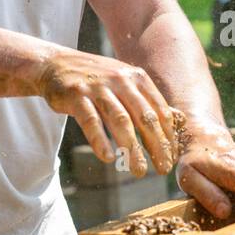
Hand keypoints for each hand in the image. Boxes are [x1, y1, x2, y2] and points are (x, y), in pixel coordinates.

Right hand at [37, 48, 174, 177]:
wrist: (55, 64)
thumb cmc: (96, 79)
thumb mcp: (126, 83)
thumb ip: (149, 100)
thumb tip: (179, 119)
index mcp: (137, 78)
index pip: (159, 110)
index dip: (168, 136)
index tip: (171, 158)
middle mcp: (121, 80)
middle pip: (145, 117)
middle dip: (157, 145)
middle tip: (163, 169)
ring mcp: (98, 87)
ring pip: (121, 120)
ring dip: (132, 149)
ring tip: (138, 170)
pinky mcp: (76, 96)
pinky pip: (91, 121)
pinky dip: (100, 140)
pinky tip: (108, 158)